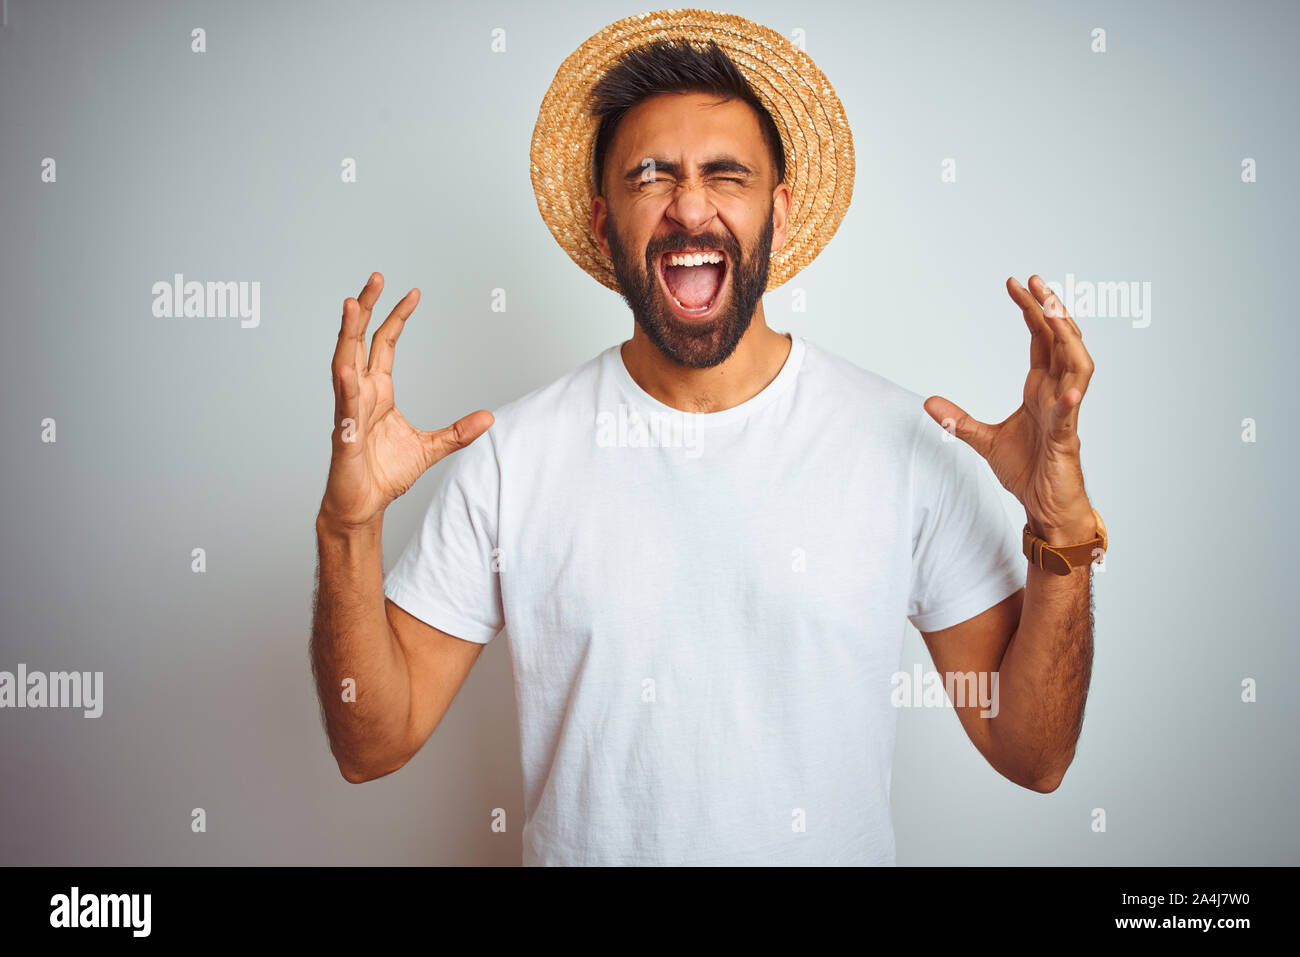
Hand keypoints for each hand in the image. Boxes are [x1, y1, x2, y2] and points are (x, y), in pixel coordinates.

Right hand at [320, 272, 493, 529]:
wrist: (363, 506)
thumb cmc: (383, 474)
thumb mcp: (431, 448)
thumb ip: (459, 432)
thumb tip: (490, 417)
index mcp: (377, 392)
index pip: (384, 344)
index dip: (396, 317)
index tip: (413, 292)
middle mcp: (359, 394)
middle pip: (359, 341)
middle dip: (366, 308)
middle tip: (376, 277)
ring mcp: (349, 412)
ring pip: (344, 363)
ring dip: (347, 334)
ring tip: (350, 304)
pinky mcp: (344, 436)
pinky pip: (344, 407)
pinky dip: (345, 386)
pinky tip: (345, 367)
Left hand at [924, 275, 1094, 542]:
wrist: (1045, 507)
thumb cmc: (1028, 472)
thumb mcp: (984, 440)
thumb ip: (959, 420)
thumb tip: (929, 402)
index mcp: (1041, 390)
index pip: (1041, 340)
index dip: (1032, 311)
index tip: (1016, 284)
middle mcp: (1057, 395)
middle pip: (1060, 342)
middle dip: (1050, 310)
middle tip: (1035, 281)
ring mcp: (1065, 416)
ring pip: (1078, 367)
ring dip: (1069, 338)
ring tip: (1055, 311)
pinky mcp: (1065, 441)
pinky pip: (1070, 417)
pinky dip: (1070, 402)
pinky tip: (1070, 391)